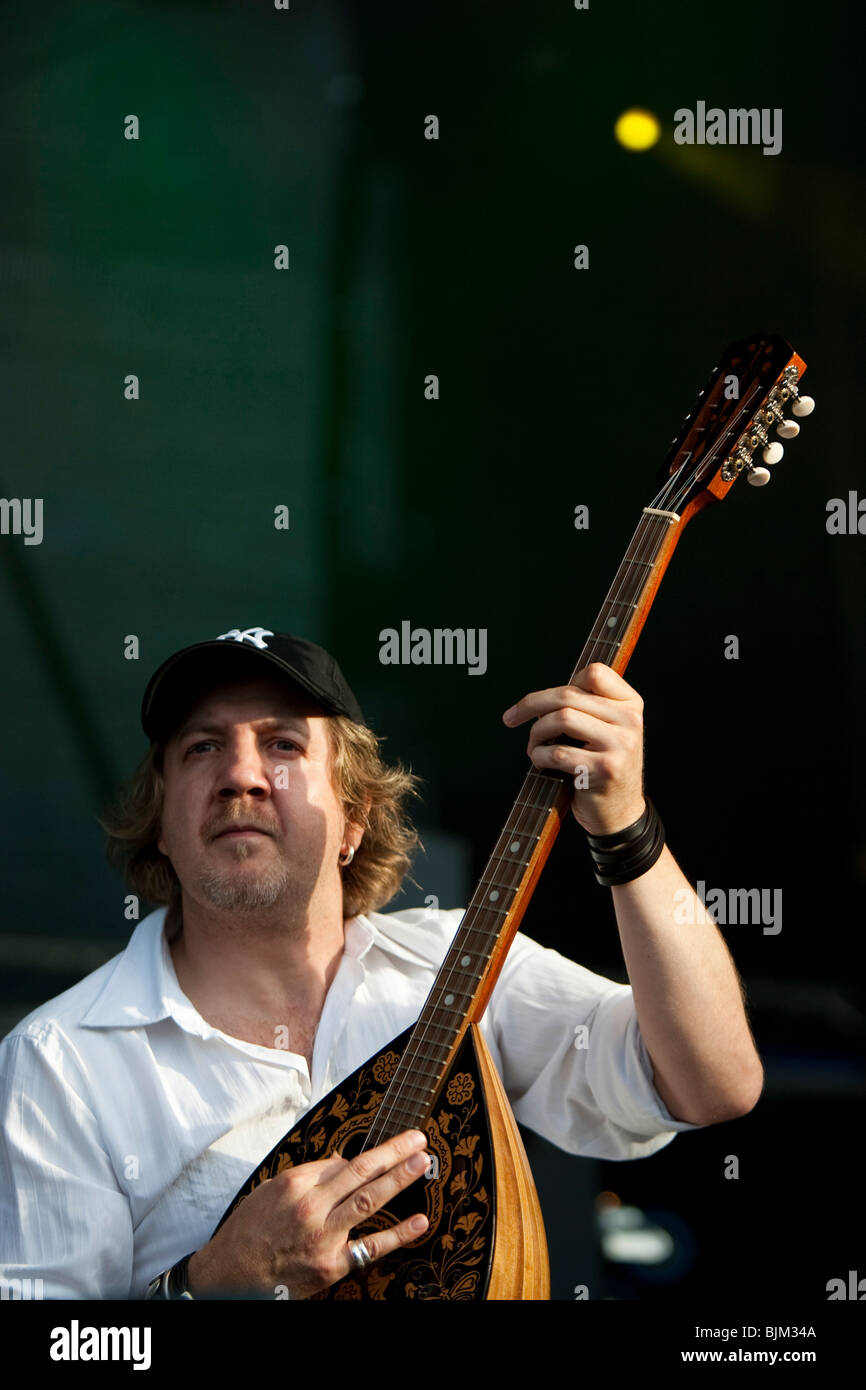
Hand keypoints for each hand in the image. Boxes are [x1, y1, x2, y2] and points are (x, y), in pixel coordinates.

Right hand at [187, 1129, 429, 1298]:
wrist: (229, 1276)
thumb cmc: (248, 1231)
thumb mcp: (270, 1191)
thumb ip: (308, 1176)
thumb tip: (342, 1163)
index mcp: (295, 1183)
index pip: (343, 1163)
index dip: (372, 1153)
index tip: (394, 1144)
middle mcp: (311, 1206)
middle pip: (361, 1172)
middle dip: (394, 1153)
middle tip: (418, 1140)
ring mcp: (323, 1237)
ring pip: (369, 1201)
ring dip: (399, 1179)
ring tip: (421, 1163)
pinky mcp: (330, 1266)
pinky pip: (370, 1247)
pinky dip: (397, 1234)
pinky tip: (419, 1222)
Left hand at [502, 662, 645, 835]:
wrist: (621, 812)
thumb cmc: (603, 767)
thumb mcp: (605, 730)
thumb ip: (583, 708)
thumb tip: (537, 700)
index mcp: (631, 704)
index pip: (594, 673)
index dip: (563, 683)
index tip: (544, 700)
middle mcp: (630, 721)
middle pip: (569, 695)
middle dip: (531, 705)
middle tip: (511, 717)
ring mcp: (620, 745)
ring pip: (561, 718)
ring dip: (536, 733)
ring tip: (533, 747)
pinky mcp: (603, 769)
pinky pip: (557, 752)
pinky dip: (539, 756)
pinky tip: (540, 763)